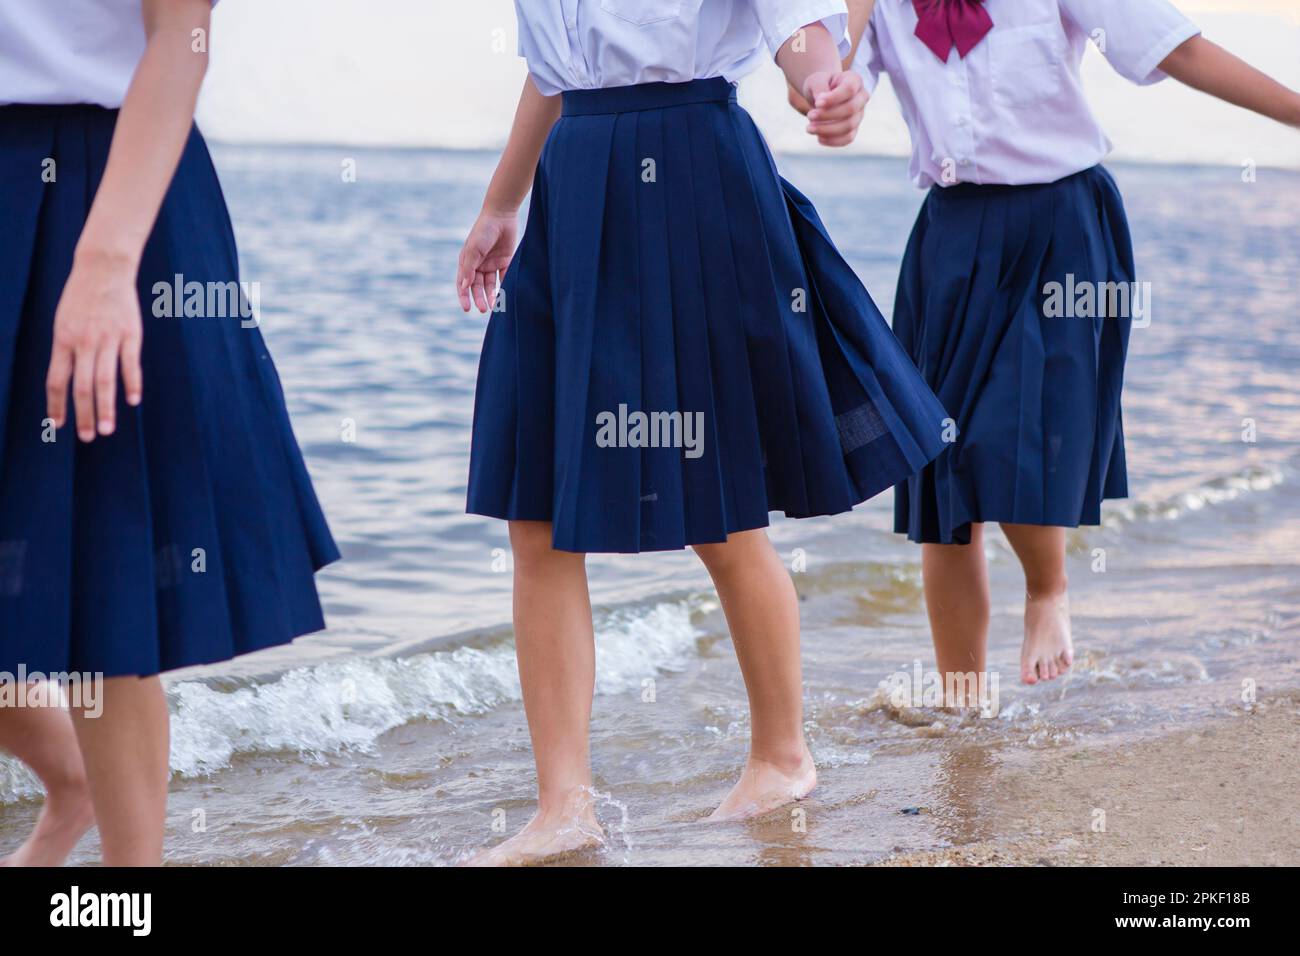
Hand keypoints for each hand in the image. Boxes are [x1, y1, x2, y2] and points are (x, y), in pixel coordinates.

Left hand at [45, 251, 142, 441]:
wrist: (103, 268)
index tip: (59, 426)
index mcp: (63, 340)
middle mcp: (83, 342)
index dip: (57, 405)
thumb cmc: (81, 298)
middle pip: (82, 386)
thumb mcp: (63, 322)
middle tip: (87, 437)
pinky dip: (131, 384)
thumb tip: (69, 382)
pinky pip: (129, 364)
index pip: (56, 380)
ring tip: (106, 430)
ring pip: (105, 380)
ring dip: (105, 408)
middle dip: (83, 414)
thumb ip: (66, 351)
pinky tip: (132, 401)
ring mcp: (107, 338)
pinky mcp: (129, 334)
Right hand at [456, 207, 518, 313]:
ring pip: (490, 284)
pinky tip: (504, 296)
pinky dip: (503, 287)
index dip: (464, 296)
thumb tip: (464, 287)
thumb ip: (469, 269)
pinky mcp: (505, 262)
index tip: (467, 308)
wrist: (501, 215)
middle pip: (477, 286)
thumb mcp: (474, 250)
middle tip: (483, 309)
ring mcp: (491, 264)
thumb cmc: (483, 231)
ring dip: (491, 295)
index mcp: (467, 262)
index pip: (463, 283)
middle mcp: (478, 265)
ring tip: (494, 305)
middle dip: (479, 298)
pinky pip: (503, 277)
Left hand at [803, 70, 868, 146]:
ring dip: (827, 129)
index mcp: (854, 80)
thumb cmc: (820, 85)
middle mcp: (861, 97)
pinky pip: (848, 139)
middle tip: (809, 116)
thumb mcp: (816, 80)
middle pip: (850, 109)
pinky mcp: (854, 129)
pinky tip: (819, 138)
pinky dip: (832, 141)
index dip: (833, 98)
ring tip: (809, 128)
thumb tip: (820, 104)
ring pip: (849, 126)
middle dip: (828, 115)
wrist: (822, 97)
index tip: (817, 103)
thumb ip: (818, 87)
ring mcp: (860, 114)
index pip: (849, 89)